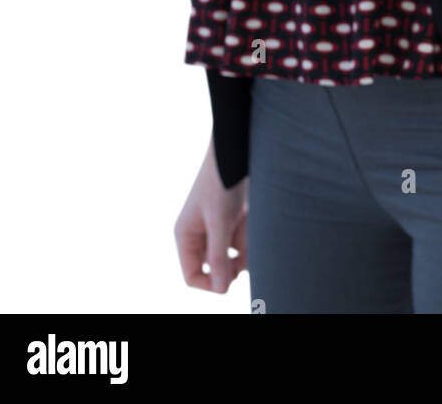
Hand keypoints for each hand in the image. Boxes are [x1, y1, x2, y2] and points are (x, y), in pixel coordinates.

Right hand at [174, 137, 247, 292]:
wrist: (238, 152)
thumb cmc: (221, 182)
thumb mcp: (219, 220)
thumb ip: (218, 255)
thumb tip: (220, 289)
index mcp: (186, 236)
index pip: (193, 275)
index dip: (210, 283)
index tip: (230, 278)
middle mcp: (200, 236)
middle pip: (215, 269)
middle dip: (233, 267)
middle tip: (245, 258)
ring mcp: (219, 230)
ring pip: (233, 258)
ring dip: (245, 253)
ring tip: (251, 234)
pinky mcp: (234, 222)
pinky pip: (243, 244)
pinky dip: (251, 241)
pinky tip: (254, 227)